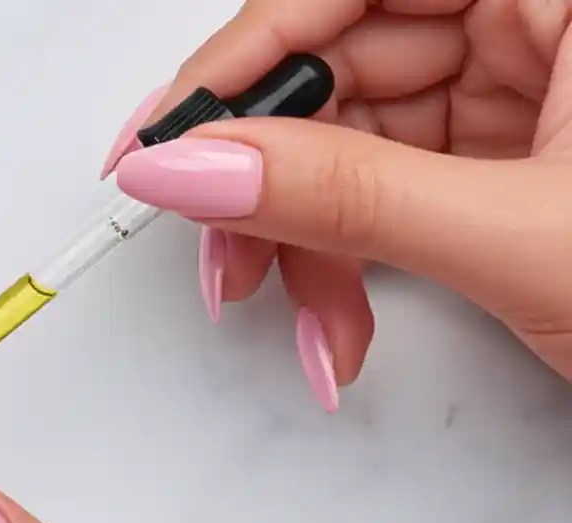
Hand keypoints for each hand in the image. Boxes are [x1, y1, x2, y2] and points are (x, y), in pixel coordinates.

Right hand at [102, 0, 571, 411]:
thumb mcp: (521, 238)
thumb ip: (342, 194)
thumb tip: (191, 165)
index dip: (236, 59)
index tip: (158, 138)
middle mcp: (543, 20)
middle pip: (340, 68)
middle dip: (266, 179)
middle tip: (221, 256)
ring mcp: (530, 90)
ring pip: (353, 140)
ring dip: (305, 242)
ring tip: (307, 323)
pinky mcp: (515, 158)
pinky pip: (388, 186)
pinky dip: (350, 259)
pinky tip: (343, 317)